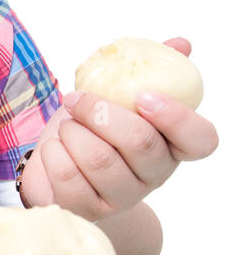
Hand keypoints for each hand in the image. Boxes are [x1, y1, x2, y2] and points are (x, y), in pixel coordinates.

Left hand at [19, 38, 218, 219]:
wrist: (61, 169)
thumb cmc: (95, 129)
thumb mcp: (120, 96)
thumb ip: (151, 69)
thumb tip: (181, 43)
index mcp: (171, 145)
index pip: (200, 140)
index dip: (177, 117)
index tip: (144, 96)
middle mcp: (154, 175)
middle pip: (139, 142)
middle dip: (99, 112)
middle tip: (76, 99)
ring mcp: (122, 197)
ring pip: (99, 159)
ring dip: (73, 131)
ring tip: (66, 124)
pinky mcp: (88, 211)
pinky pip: (69, 177)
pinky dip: (54, 152)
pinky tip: (55, 146)